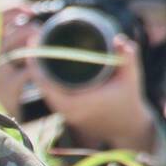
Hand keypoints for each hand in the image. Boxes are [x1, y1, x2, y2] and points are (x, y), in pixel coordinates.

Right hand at [0, 4, 40, 116]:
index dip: (11, 9)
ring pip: (22, 47)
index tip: (30, 11)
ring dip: (39, 46)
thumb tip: (35, 25)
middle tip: (44, 37)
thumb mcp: (4, 63)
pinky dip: (42, 67)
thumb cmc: (7, 88)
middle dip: (33, 30)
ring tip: (46, 52)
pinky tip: (47, 71)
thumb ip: (13, 43)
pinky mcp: (8, 86)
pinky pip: (30, 69)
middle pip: (13, 31)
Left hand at [29, 35, 158, 152]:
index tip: (34, 42)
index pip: (45, 83)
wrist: (129, 127)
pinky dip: (45, 80)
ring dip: (38, 71)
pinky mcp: (67, 113)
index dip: (36, 63)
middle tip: (34, 40)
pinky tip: (42, 65)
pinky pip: (50, 95)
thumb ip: (127, 57)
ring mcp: (65, 114)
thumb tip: (119, 39)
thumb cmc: (129, 100)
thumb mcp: (131, 78)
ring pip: (44, 90)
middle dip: (35, 63)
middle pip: (40, 85)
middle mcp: (67, 111)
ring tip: (37, 48)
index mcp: (76, 104)